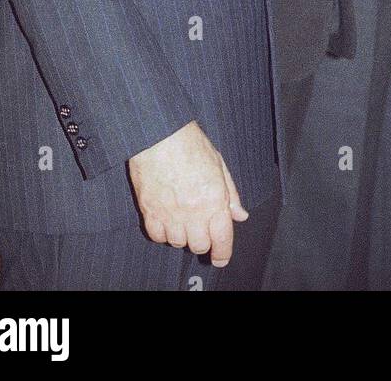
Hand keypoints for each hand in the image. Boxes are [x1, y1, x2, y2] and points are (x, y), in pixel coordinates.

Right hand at [128, 121, 247, 263]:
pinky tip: (167, 220)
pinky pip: (157, 236)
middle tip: (201, 230)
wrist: (160, 133)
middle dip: (203, 241)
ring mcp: (170, 213)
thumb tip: (240, 215)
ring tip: (183, 220)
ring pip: (178, 243)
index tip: (221, 257)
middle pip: (199, 245)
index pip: (222, 238)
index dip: (222, 253)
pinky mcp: (150, 210)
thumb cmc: (189, 142)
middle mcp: (193, 211)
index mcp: (214, 199)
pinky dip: (162, 233)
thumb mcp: (219, 164)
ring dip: (182, 236)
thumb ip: (231, 193)